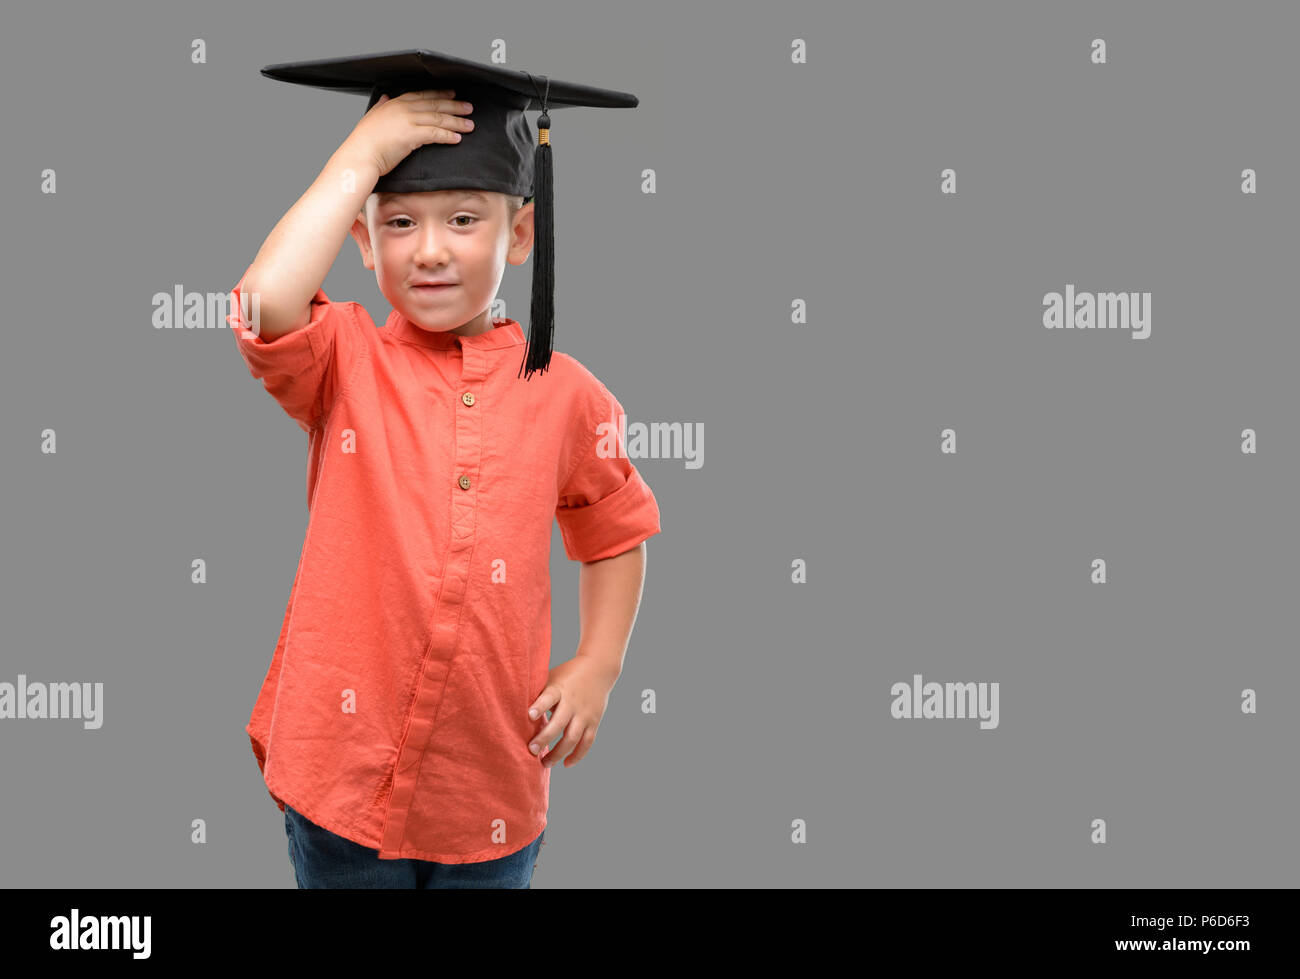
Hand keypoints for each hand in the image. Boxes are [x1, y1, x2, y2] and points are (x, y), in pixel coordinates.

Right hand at [343, 90, 475, 177]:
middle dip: (454, 105)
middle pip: (434, 104)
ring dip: (456, 121)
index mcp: (394, 103)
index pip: (422, 95)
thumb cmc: (364, 142)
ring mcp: (408, 120)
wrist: (360, 155)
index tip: (452, 93)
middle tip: (468, 107)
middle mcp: (403, 108)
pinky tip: (458, 138)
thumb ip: (381, 105)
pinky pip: (435, 133)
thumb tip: (385, 96)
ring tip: (470, 124)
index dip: (439, 94)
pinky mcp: (411, 135)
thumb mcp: (372, 116)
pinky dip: (448, 135)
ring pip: (438, 118)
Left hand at [526, 656, 618, 768]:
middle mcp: (573, 702)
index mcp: (560, 689)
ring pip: (573, 738)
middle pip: (559, 723)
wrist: (598, 668)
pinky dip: (577, 755)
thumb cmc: (567, 675)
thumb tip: (512, 706)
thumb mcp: (552, 677)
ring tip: (545, 764)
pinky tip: (565, 764)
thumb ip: (538, 692)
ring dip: (558, 753)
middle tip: (531, 751)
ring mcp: (585, 714)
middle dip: (545, 738)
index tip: (529, 715)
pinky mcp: (594, 722)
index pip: (549, 698)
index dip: (540, 706)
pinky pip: (587, 742)